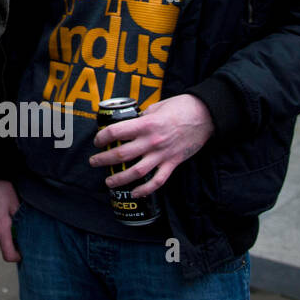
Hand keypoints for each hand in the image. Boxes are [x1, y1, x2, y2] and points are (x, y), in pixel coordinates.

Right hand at [0, 180, 21, 261]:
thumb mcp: (16, 204)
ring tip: (4, 212)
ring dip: (0, 228)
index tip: (22, 251)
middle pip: (2, 242)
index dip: (17, 256)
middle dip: (10, 235)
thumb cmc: (0, 187)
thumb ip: (21, 221)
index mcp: (0, 228)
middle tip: (15, 221)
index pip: (8, 254)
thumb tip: (26, 230)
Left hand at [89, 94, 213, 197]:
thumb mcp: (156, 107)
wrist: (206, 116)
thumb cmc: (180, 107)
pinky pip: (158, 181)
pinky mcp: (173, 163)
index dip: (102, 137)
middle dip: (104, 160)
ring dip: (120, 178)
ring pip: (137, 172)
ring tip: (108, 182)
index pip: (116, 132)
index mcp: (146, 124)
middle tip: (94, 162)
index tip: (97, 140)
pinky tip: (135, 192)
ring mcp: (163, 154)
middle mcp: (152, 141)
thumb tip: (129, 125)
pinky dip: (146, 189)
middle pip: (122, 154)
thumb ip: (141, 117)